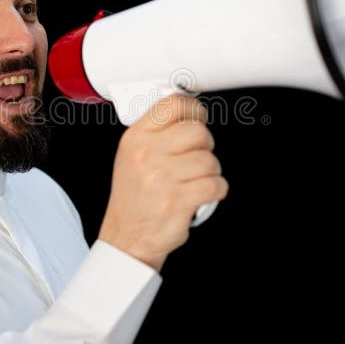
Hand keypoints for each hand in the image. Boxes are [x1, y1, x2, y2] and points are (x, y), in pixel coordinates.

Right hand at [98, 95, 227, 271]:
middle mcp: (147, 155)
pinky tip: (204, 194)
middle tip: (198, 157)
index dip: (193, 109)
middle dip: (205, 145)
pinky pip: (215, 185)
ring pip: (209, 160)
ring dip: (211, 172)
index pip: (172, 105)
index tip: (198, 116)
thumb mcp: (131, 157)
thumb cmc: (134, 199)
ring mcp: (162, 177)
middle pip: (197, 131)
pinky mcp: (178, 200)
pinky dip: (217, 190)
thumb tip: (186, 113)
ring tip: (197, 180)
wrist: (127, 238)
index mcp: (136, 139)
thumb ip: (154, 133)